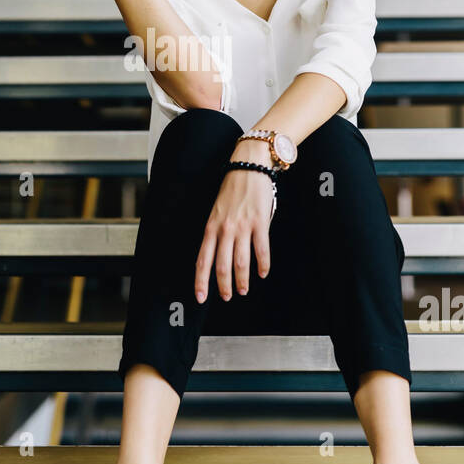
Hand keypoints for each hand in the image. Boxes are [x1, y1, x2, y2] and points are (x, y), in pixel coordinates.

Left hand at [194, 140, 273, 302]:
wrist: (249, 166)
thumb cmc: (233, 189)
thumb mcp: (217, 211)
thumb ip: (218, 232)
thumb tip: (220, 254)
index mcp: (211, 227)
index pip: (203, 260)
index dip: (201, 281)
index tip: (201, 297)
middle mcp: (225, 229)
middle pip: (222, 265)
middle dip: (223, 286)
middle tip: (227, 297)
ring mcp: (242, 226)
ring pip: (241, 262)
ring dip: (242, 280)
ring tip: (244, 290)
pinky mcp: (260, 222)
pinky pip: (261, 249)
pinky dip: (263, 264)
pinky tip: (263, 273)